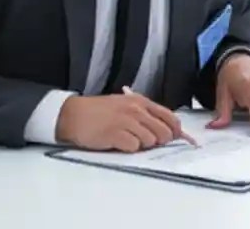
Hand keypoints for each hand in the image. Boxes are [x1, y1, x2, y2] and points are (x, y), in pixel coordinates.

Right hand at [56, 89, 194, 152]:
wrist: (74, 114)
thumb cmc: (100, 112)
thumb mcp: (125, 105)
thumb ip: (145, 114)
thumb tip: (168, 131)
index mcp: (140, 101)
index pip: (170, 117)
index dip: (175, 131)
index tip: (173, 139)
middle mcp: (136, 110)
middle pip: (164, 132)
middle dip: (159, 141)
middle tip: (146, 142)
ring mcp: (126, 121)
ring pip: (150, 141)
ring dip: (142, 145)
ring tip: (127, 140)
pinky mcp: (115, 134)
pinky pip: (134, 147)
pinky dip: (129, 149)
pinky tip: (118, 143)